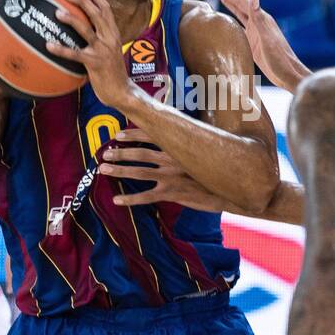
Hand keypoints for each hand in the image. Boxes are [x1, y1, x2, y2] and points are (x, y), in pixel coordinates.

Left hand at [48, 0, 135, 111]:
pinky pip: (75, 54)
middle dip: (82, 0)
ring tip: (57, 13)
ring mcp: (103, 50)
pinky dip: (61, 49)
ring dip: (72, 19)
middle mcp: (110, 38)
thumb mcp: (109, 51)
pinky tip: (48, 45)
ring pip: (86, 30)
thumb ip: (99, 39)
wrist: (122, 92)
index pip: (105, 8)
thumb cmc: (112, 72)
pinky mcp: (95, 64)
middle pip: (97, 13)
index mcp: (113, 33)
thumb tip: (81, 30)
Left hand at [98, 127, 231, 211]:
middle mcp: (172, 158)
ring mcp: (171, 176)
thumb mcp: (205, 150)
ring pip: (139, 172)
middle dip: (120, 153)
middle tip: (105, 153)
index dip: (133, 134)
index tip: (118, 134)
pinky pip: (147, 196)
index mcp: (179, 146)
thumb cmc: (218, 168)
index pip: (152, 135)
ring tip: (104, 169)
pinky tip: (117, 200)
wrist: (230, 189)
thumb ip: (189, 143)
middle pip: (140, 153)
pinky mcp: (172, 193)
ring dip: (120, 170)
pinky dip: (130, 198)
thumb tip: (178, 134)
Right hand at [209, 0, 308, 93]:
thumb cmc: (279, 60)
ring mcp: (257, 31)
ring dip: (229, 3)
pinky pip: (241, 25)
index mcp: (261, 19)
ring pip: (239, 13)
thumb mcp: (267, 39)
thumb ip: (259, 19)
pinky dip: (233, 18)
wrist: (288, 75)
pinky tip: (229, 17)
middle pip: (239, 4)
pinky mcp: (255, 41)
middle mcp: (259, 22)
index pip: (240, 1)